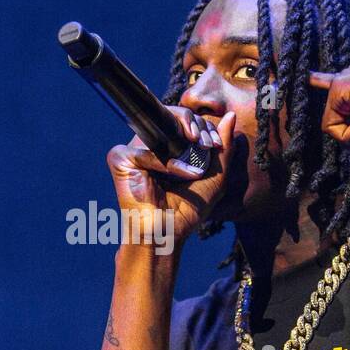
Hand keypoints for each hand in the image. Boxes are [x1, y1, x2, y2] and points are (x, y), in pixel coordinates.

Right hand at [106, 107, 236, 248]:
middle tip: (208, 145)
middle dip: (194, 126)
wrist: (167, 233)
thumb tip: (230, 115)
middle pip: (169, 117)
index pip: (182, 120)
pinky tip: (179, 175)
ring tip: (197, 161)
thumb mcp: (215, 175)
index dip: (201, 125)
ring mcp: (133, 151)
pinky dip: (164, 163)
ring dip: (182, 142)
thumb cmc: (188, 209)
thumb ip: (224, 146)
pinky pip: (143, 151)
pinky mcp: (120, 160)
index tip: (215, 144)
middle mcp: (149, 144)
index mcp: (167, 145)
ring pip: (157, 128)